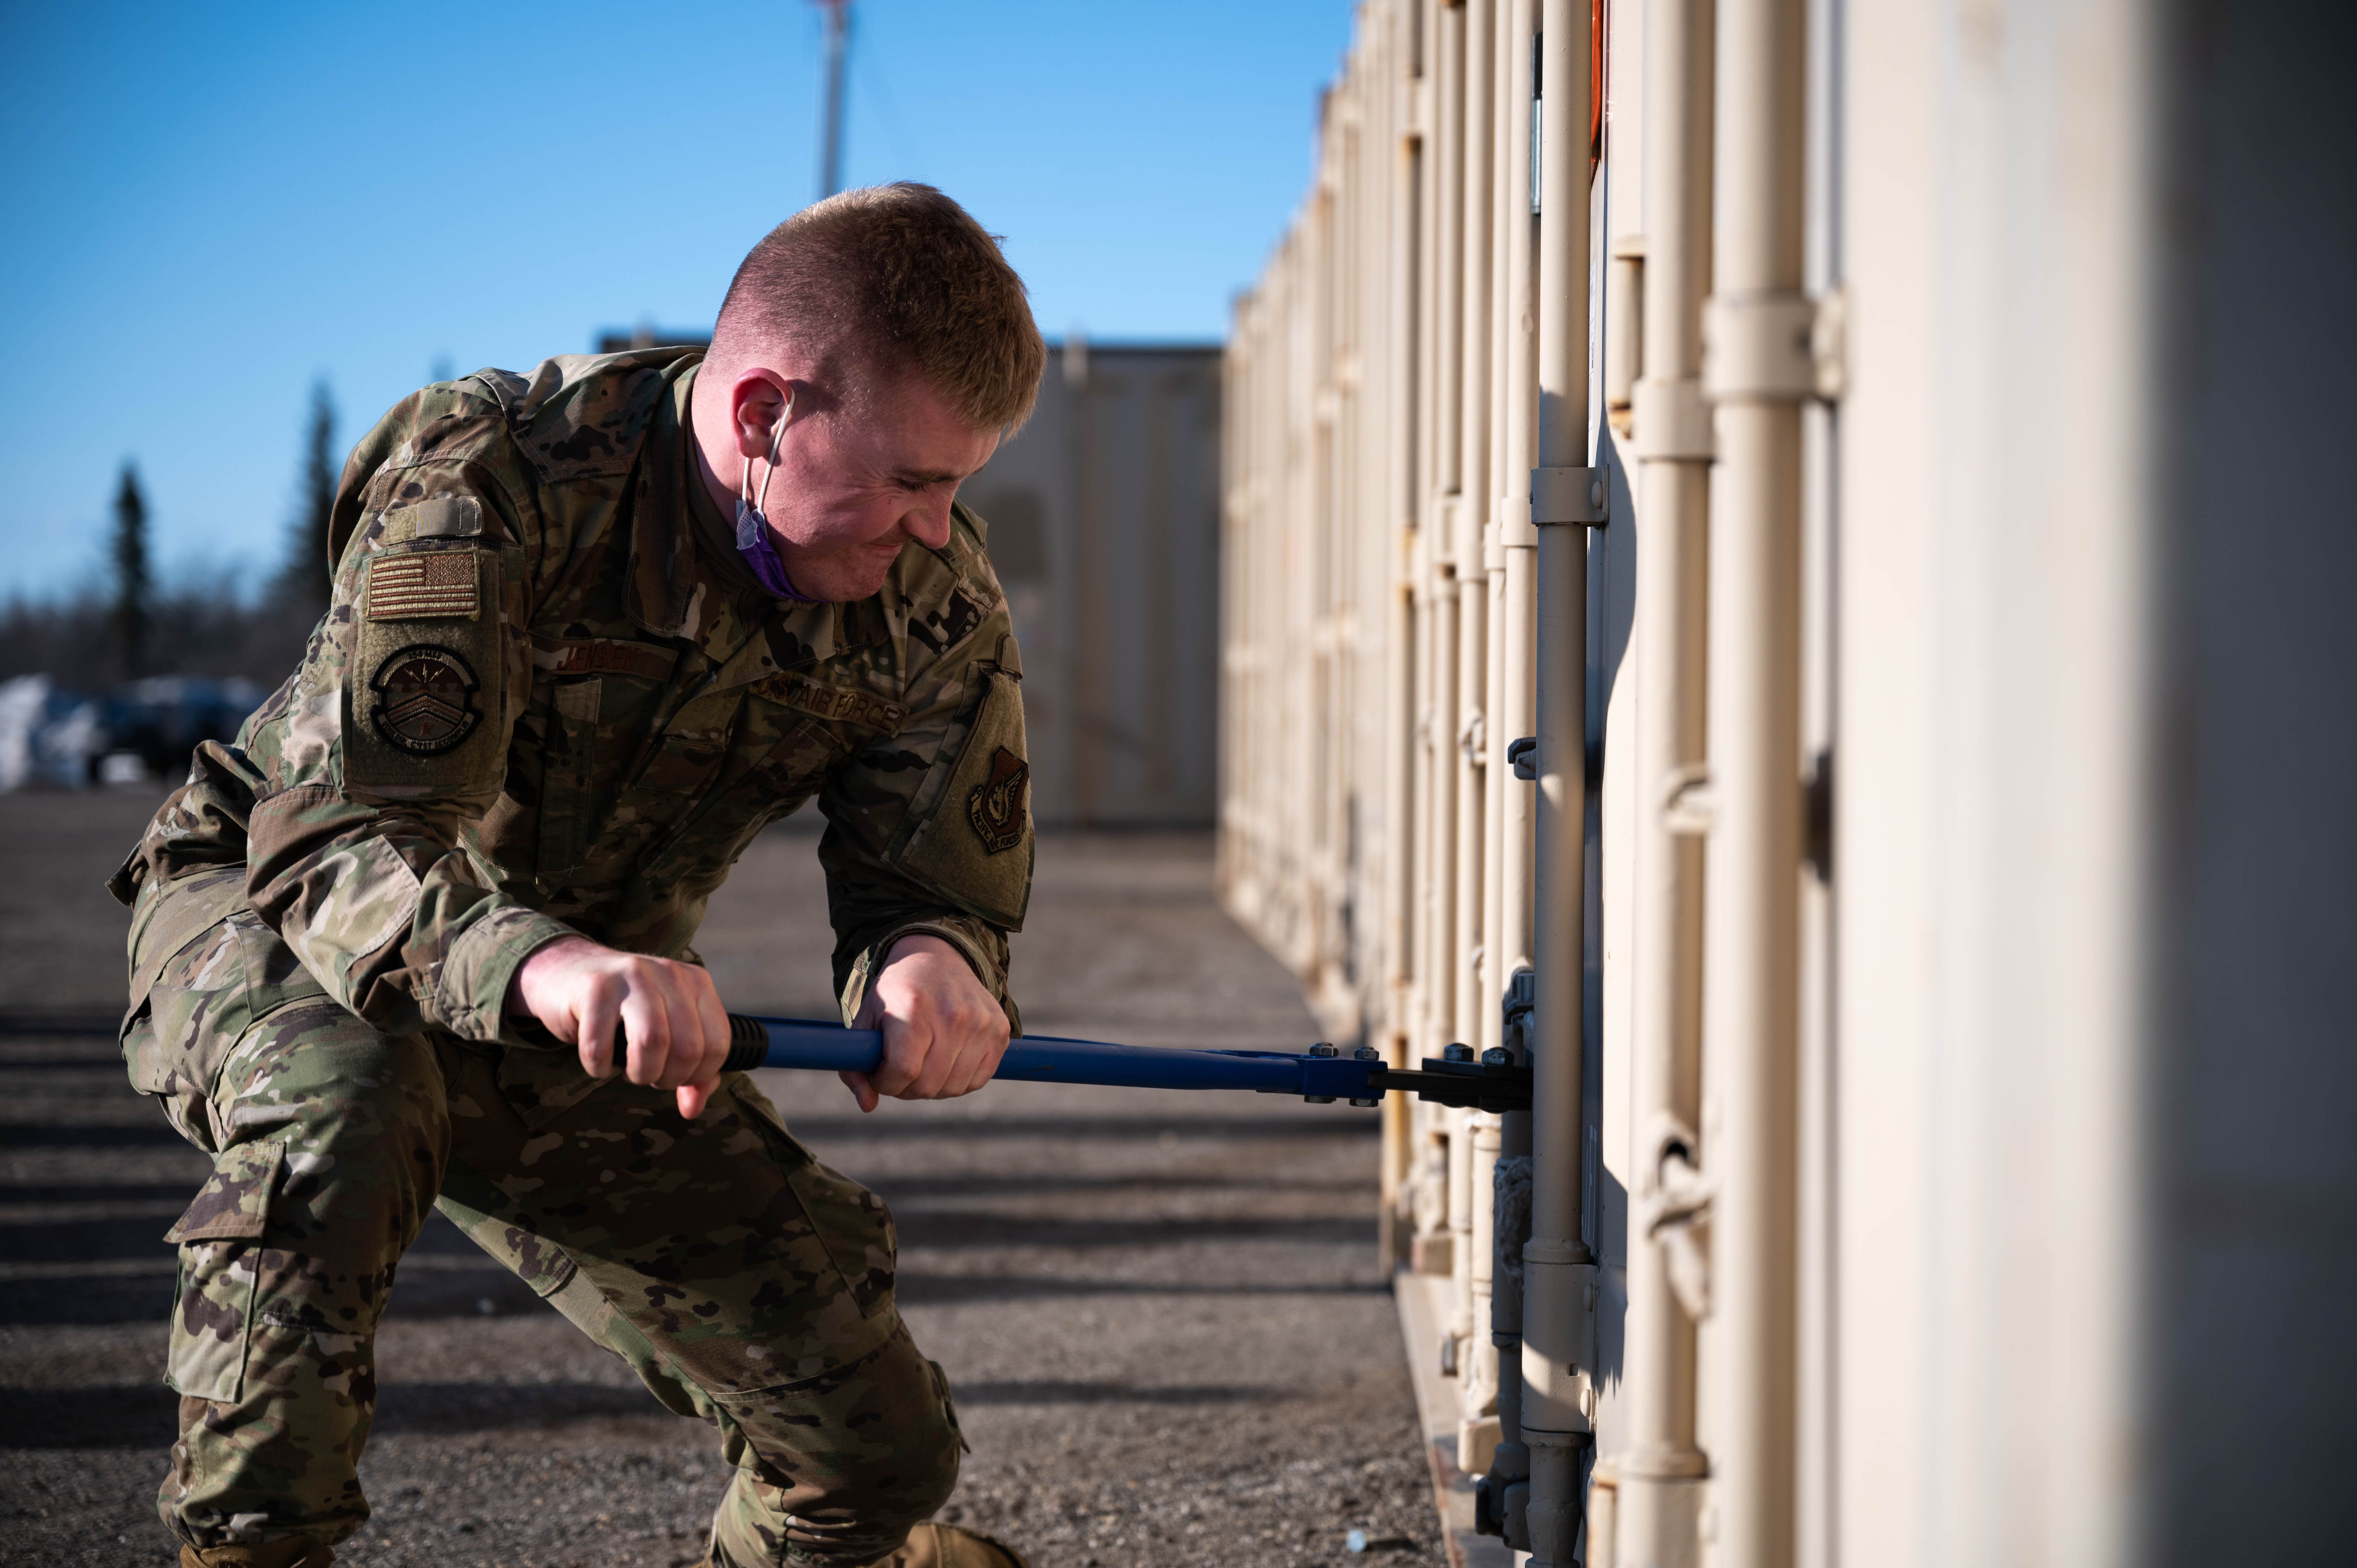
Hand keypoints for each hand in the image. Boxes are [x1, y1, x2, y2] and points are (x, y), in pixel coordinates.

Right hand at [508, 936, 731, 1118]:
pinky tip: (600, 1059)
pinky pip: (601, 1047)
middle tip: (649, 1076)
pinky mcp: (594, 988)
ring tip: (629, 1070)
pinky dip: (599, 1066)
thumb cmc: (622, 1012)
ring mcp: (631, 976)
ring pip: (652, 1042)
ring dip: (640, 1073)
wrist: (565, 973)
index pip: (719, 1044)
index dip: (698, 1076)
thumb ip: (690, 1070)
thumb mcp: (666, 1031)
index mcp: (696, 983)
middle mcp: (669, 974)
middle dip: (668, 1079)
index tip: (676, 1079)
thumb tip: (692, 1108)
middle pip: (688, 1048)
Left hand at [840, 934, 1009, 1112]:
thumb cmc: (896, 994)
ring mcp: (981, 1023)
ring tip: (923, 1063)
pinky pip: (978, 1081)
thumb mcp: (866, 1021)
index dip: (886, 1082)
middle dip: (907, 1087)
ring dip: (933, 1086)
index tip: (882, 1073)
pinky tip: (946, 1060)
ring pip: (953, 1088)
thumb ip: (856, 1067)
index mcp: (915, 1008)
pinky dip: (959, 1080)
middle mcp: (953, 1015)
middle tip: (901, 1069)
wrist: (934, 957)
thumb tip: (868, 1106)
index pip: (903, 1071)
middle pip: (927, 1085)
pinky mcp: (1000, 1030)